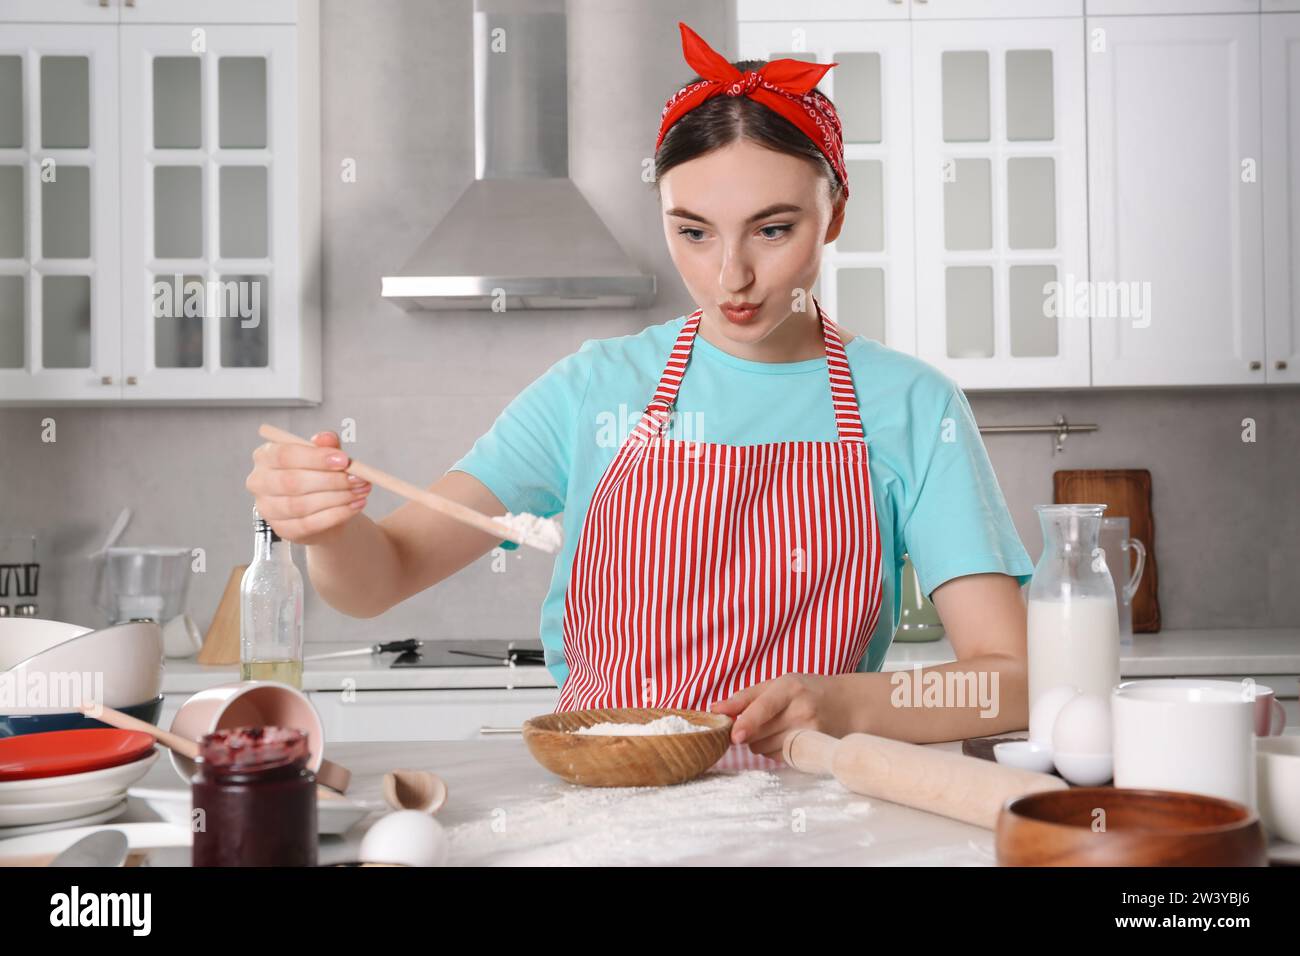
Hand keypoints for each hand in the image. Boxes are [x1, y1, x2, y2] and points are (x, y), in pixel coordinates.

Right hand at [244, 431, 370, 543]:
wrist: (321, 509)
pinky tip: (354, 506)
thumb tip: (327, 437)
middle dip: (331, 480)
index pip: (284, 455)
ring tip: (360, 491)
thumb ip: (325, 445)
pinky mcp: (282, 529)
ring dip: (337, 498)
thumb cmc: (317, 475)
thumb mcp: (323, 456)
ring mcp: (268, 509)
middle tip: (359, 478)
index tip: (344, 460)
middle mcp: (260, 482)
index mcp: (265, 456)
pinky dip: (336, 515)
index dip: (315, 458)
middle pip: (292, 482)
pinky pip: (310, 524)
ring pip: (302, 505)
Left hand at [709, 674, 859, 757]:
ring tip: (778, 728)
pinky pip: (778, 758)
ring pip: (764, 749)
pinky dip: (774, 751)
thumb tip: (714, 709)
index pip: (765, 707)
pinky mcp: (813, 752)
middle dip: (747, 732)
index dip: (747, 722)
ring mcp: (810, 733)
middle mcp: (802, 711)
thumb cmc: (807, 691)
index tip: (734, 735)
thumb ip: (745, 697)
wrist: (848, 706)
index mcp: (790, 688)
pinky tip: (787, 738)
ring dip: (760, 743)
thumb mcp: (778, 684)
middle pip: (758, 733)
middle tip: (757, 722)